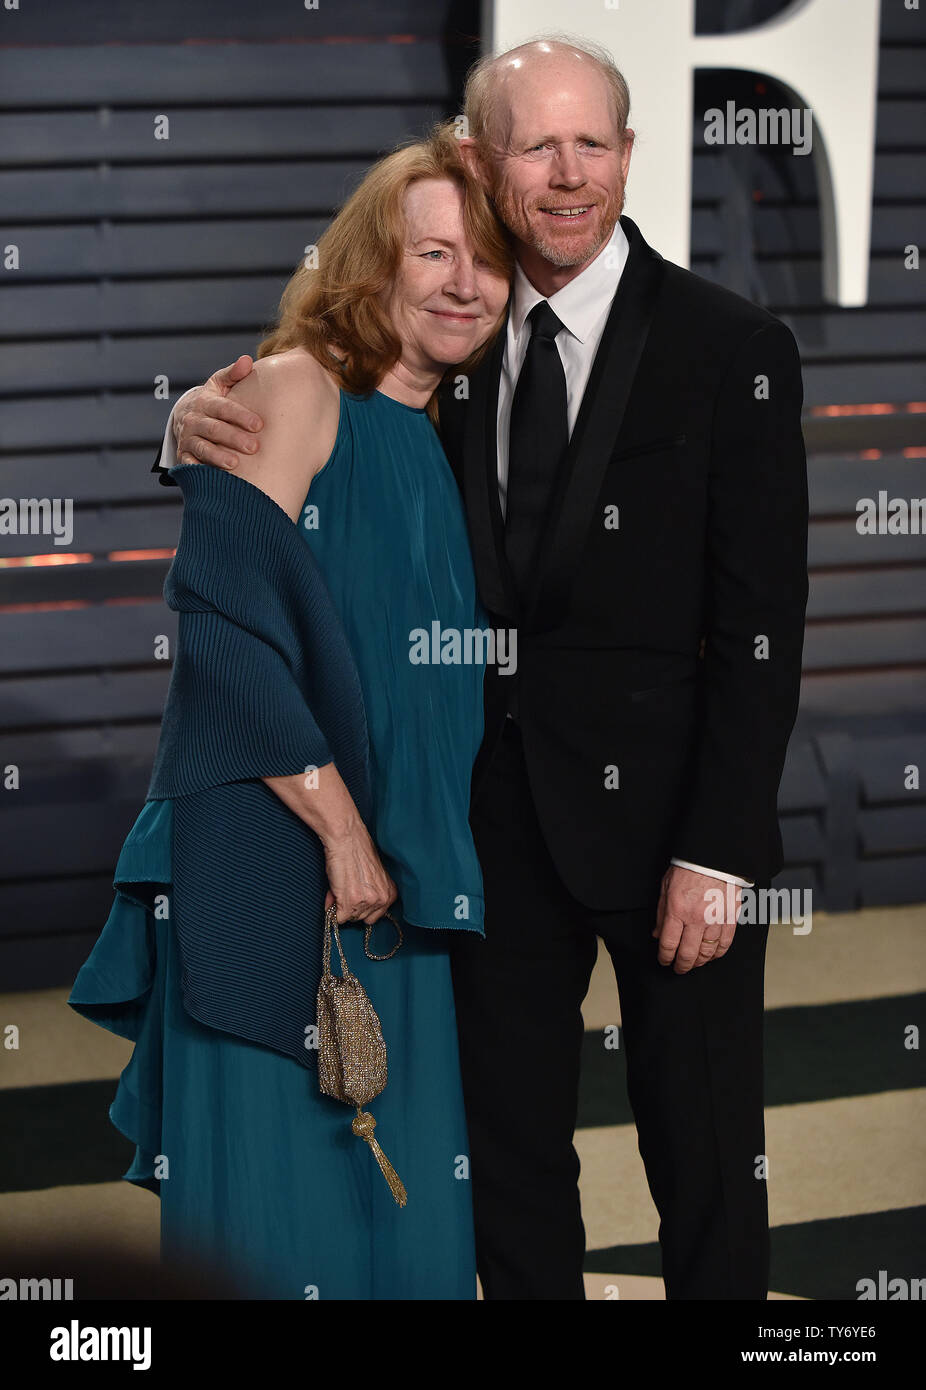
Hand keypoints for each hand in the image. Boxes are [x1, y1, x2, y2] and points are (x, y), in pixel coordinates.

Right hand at [174, 355, 263, 469]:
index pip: (223, 408)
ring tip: (235, 464)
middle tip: (254, 447)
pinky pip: (189, 464)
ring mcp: (187, 438)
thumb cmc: (213, 402)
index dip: (240, 416)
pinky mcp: (184, 455)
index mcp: (205, 402)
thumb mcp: (220, 384)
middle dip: (233, 438)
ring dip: (217, 456)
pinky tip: (213, 477)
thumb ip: (234, 374)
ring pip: (201, 447)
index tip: (259, 425)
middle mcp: (194, 420)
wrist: (185, 417)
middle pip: (214, 429)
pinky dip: (199, 471)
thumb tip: (247, 360)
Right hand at [322, 825, 397, 926]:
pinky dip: (333, 907)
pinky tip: (335, 890)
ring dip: (342, 906)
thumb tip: (355, 909)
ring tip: (341, 886)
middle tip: (346, 890)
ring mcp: (366, 902)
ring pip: (350, 918)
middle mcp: (382, 900)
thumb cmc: (358, 852)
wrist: (347, 839)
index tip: (357, 898)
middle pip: (362, 919)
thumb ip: (370, 894)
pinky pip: (339, 918)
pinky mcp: (350, 903)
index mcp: (390, 893)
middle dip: (353, 908)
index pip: (375, 916)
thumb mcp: (373, 875)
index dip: (363, 907)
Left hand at [652, 864, 739, 973]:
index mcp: (677, 910)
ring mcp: (715, 920)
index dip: (664, 957)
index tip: (664, 961)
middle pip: (687, 954)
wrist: (714, 857)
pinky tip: (712, 955)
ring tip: (694, 963)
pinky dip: (718, 953)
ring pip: (707, 952)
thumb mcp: (666, 887)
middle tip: (678, 968)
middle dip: (681, 966)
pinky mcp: (731, 918)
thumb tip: (657, 933)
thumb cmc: (688, 868)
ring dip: (699, 962)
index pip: (668, 944)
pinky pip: (725, 944)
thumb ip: (661, 913)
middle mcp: (696, 919)